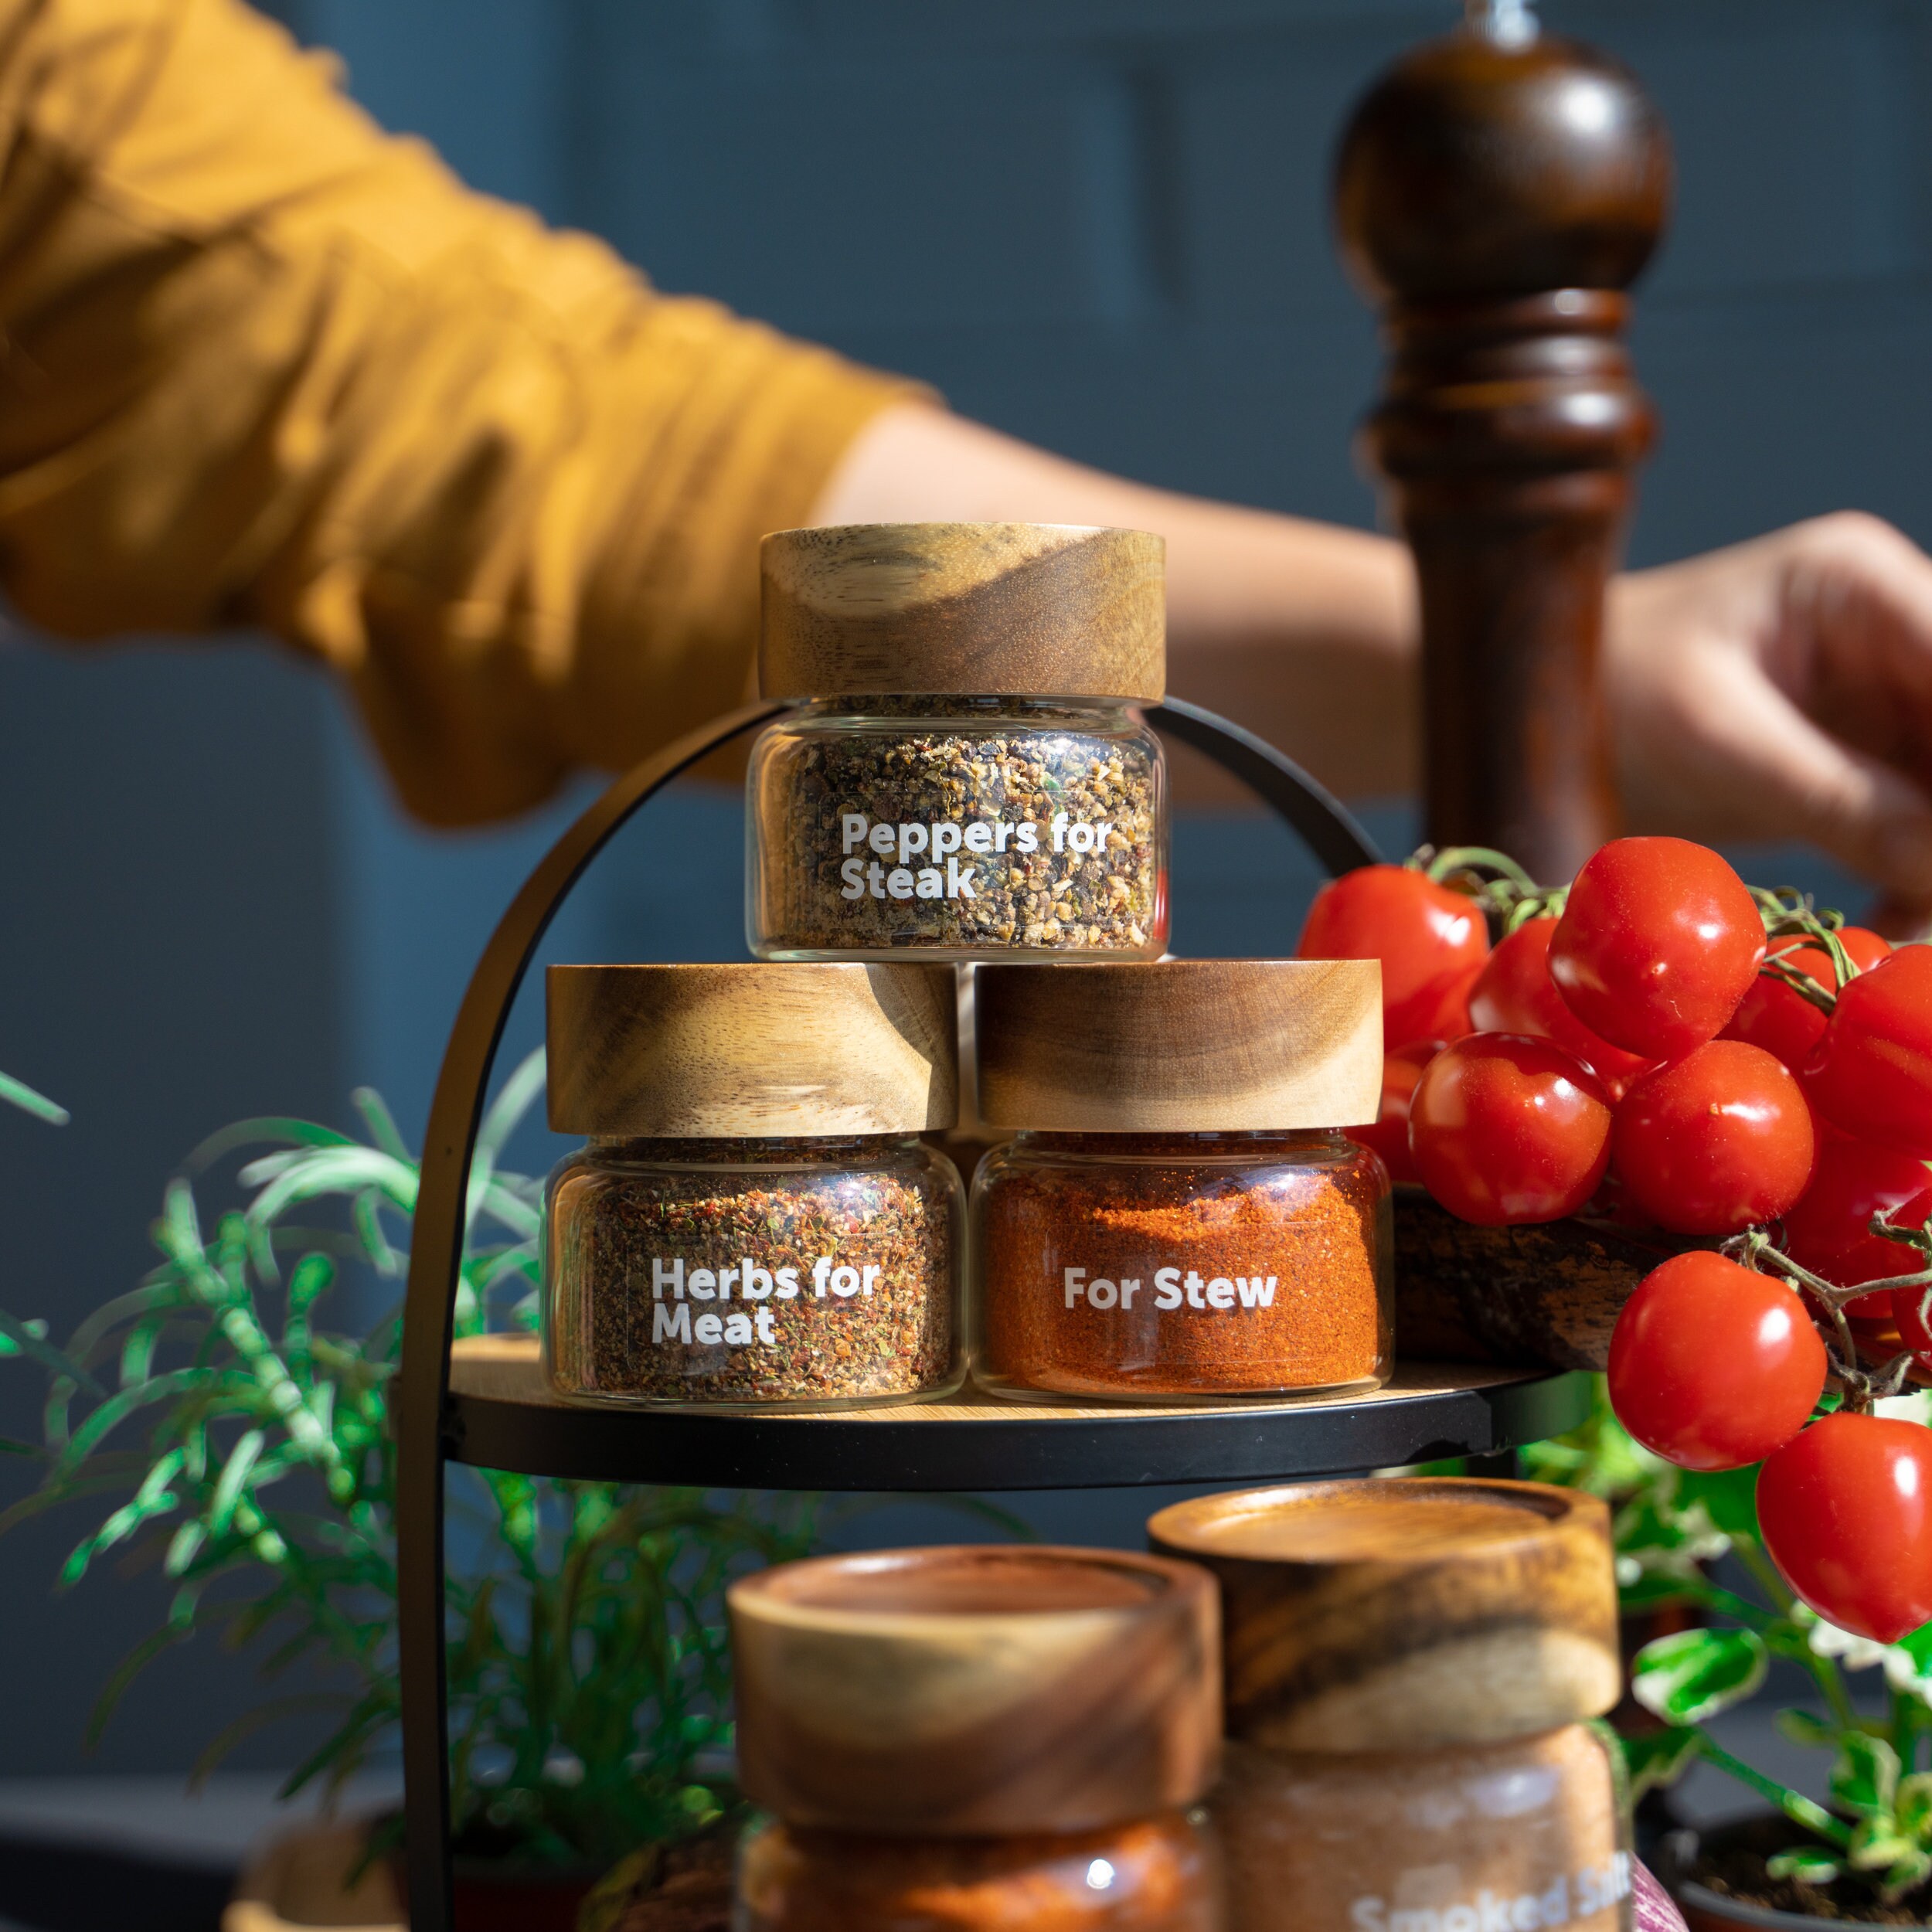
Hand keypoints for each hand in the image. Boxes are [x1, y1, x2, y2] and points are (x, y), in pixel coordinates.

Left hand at [1608, 513, 1931, 927]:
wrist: (1531, 717)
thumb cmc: (1600, 697)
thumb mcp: (1715, 746)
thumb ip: (1839, 802)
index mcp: (1855, 584)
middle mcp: (1888, 626)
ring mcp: (1880, 694)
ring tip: (1911, 924)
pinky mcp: (1858, 759)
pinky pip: (1919, 826)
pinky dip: (1913, 882)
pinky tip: (1885, 933)